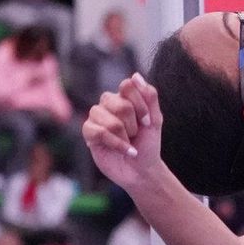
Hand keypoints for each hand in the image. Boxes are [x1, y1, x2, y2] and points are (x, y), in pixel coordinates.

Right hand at [82, 74, 162, 191]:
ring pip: (110, 120)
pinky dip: (116, 144)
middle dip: (134, 124)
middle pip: (120, 104)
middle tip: (136, 134)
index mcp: (124, 97)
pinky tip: (124, 150)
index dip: (140, 105)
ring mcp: (96, 117)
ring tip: (128, 142)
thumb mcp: (155, 120)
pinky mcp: (88, 133)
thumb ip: (149, 96)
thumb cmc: (148, 143)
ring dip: (125, 136)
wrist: (142, 169)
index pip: (127, 86)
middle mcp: (108, 104)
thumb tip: (135, 75)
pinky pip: (99, 132)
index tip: (148, 122)